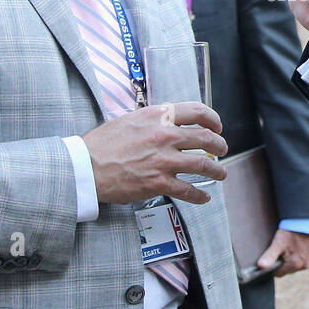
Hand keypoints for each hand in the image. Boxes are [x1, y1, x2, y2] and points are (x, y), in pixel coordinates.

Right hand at [81, 102, 227, 205]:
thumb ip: (153, 120)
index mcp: (158, 116)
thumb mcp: (130, 119)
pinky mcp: (159, 183)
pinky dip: (200, 195)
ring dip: (217, 169)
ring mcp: (164, 160)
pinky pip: (188, 190)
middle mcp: (165, 135)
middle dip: (219, 144)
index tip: (216, 125)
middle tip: (221, 149)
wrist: (86, 166)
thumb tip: (169, 123)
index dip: (212, 118)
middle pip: (206, 138)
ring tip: (220, 172)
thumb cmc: (102, 143)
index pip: (197, 111)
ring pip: (203, 164)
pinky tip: (204, 196)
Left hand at [256, 228, 308, 276]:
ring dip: (296, 258)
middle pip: (289, 269)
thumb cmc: (291, 231)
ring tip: (294, 245)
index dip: (275, 266)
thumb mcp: (278, 242)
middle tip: (285, 248)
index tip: (276, 256)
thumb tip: (260, 266)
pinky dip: (305, 254)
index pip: (279, 273)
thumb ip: (269, 256)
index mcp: (294, 264)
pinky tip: (303, 245)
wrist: (308, 221)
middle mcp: (304, 266)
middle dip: (286, 261)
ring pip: (299, 265)